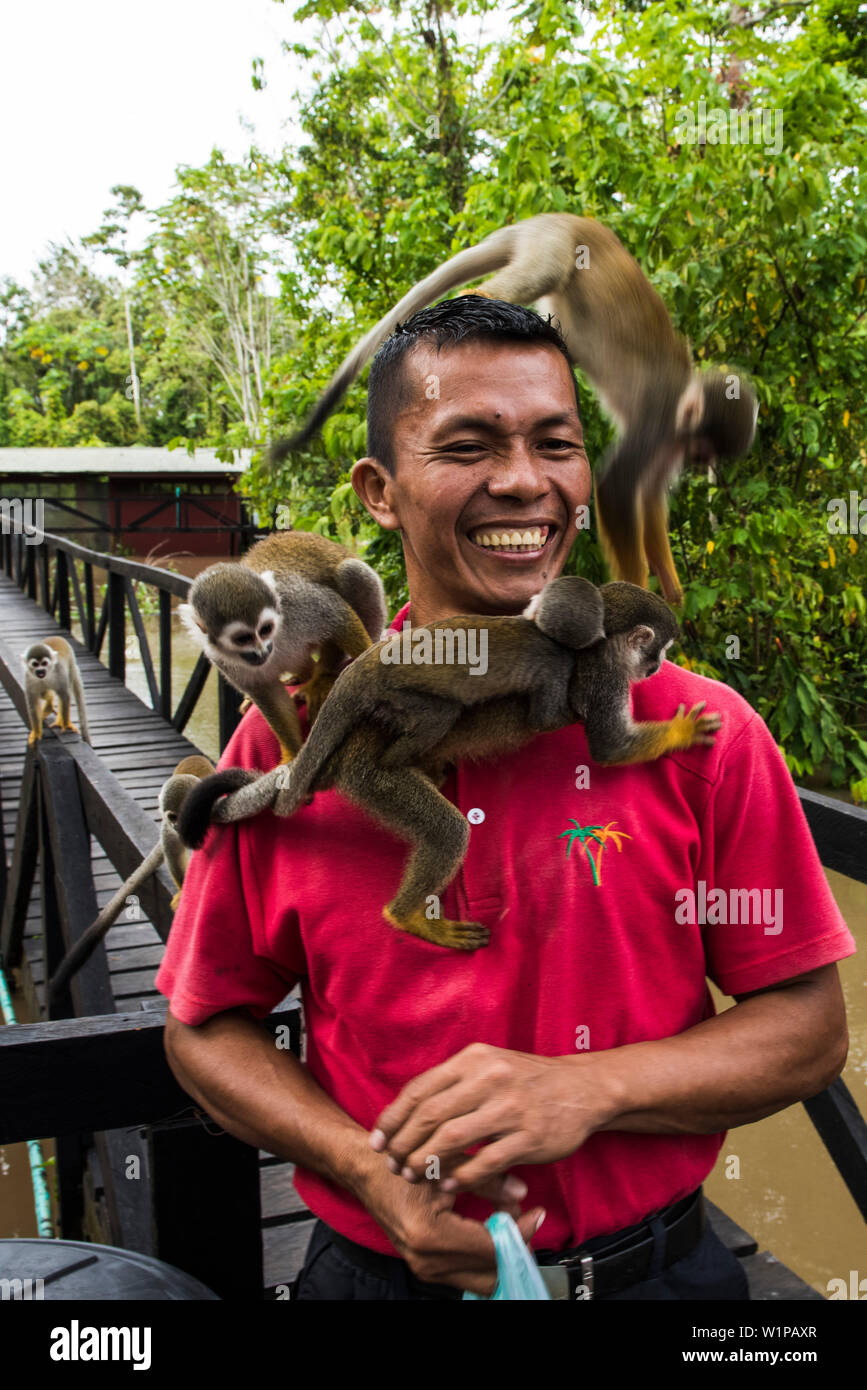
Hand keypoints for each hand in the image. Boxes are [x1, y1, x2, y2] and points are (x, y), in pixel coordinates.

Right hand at [355, 1158, 544, 1294]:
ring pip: (480, 1278)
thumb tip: (522, 1192)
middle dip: (514, 1250)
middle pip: (489, 1274)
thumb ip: (487, 1180)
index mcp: (432, 1236)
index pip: (492, 1248)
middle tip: (528, 1222)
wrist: (367, 1171)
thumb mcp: (446, 1165)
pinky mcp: (425, 1267)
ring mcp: (425, 1268)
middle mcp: (427, 1260)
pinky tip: (492, 1229)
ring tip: (511, 1223)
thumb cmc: (400, 1163)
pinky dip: (484, 1256)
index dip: (521, 1232)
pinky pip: (466, 1273)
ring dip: (500, 1254)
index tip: (538, 1214)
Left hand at [370, 1042, 612, 1189]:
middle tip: (392, 1164)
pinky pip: (485, 1161)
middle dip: (404, 1144)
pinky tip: (448, 1185)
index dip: (393, 1118)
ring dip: (426, 1161)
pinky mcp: (529, 1136)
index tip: (378, 1140)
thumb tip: (406, 1111)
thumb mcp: (489, 1064)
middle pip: (430, 1115)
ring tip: (414, 1175)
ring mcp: (510, 1107)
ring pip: (452, 1138)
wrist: (582, 1088)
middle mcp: (489, 1078)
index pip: (420, 1089)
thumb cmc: (526, 1080)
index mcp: (473, 1059)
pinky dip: (461, 1176)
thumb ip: (452, 1082)